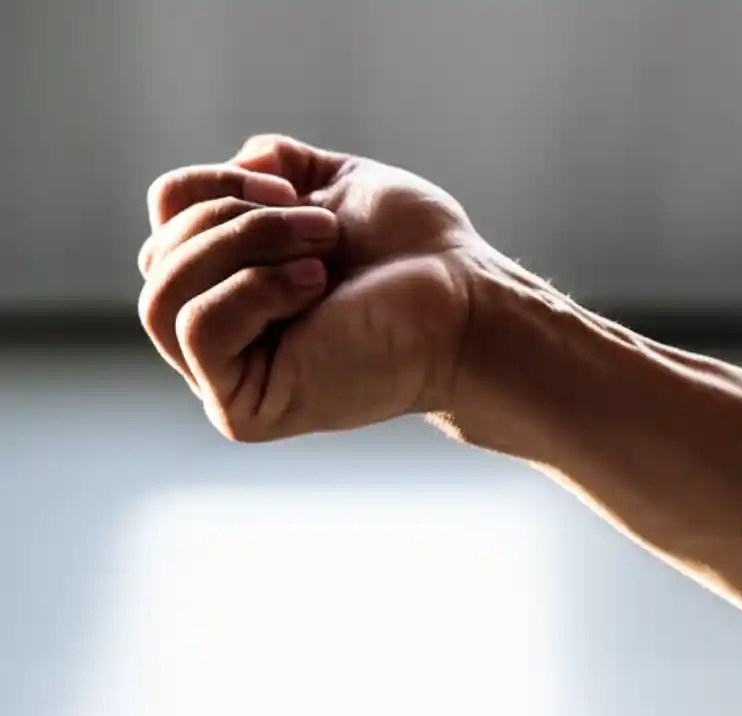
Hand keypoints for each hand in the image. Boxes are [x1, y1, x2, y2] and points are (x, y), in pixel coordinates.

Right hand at [138, 135, 481, 439]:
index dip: (214, 183)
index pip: (166, 215)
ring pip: (163, 295)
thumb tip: (240, 164)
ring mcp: (226, 373)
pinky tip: (314, 288)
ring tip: (321, 251)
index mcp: (232, 272)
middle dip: (239, 217)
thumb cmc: (416, 251)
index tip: (293, 186)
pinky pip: (198, 331)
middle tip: (322, 226)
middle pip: (157, 253)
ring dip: (244, 248)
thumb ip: (277, 165)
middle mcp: (220, 324)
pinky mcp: (243, 408)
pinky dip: (252, 292)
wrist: (467, 301)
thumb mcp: (338, 184)